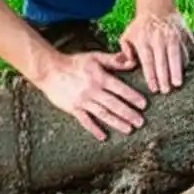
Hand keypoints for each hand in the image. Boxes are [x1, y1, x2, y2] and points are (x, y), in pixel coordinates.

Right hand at [32, 50, 147, 141]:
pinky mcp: (73, 108)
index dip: (132, 97)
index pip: (120, 89)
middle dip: (128, 113)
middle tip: (141, 122)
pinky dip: (94, 129)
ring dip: (117, 122)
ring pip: (103, 113)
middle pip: (114, 104)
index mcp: (99, 77)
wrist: (49, 70)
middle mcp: (92, 90)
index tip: (143, 105)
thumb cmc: (74, 63)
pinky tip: (103, 137)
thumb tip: (131, 61)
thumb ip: (113, 60)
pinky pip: (85, 120)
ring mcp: (83, 101)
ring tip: (129, 129)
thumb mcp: (95, 57)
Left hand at [119, 10, 193, 93]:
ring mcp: (172, 35)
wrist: (157, 6)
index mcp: (143, 39)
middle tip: (166, 90)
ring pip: (175, 55)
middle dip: (164, 77)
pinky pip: (186, 49)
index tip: (154, 88)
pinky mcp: (183, 34)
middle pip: (162, 60)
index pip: (147, 61)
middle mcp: (158, 38)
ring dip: (177, 70)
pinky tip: (185, 72)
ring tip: (177, 83)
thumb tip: (126, 65)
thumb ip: (125, 52)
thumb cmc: (140, 26)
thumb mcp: (127, 36)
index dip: (151, 76)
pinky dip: (185, 61)